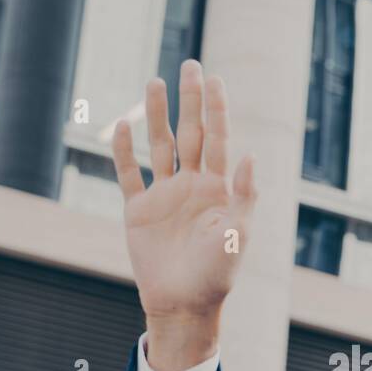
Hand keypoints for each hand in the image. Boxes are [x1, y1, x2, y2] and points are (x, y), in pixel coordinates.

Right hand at [111, 61, 256, 368]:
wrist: (183, 305)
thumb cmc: (216, 275)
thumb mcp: (237, 235)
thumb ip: (244, 195)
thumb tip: (250, 154)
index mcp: (218, 190)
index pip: (219, 139)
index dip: (217, 110)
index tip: (214, 80)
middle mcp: (192, 187)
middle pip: (191, 133)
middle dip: (190, 101)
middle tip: (189, 65)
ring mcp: (164, 196)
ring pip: (160, 146)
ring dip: (156, 115)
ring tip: (153, 82)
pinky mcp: (138, 212)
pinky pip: (129, 175)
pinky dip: (123, 152)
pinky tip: (121, 126)